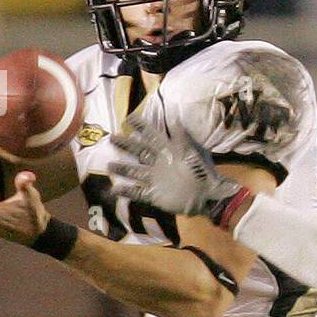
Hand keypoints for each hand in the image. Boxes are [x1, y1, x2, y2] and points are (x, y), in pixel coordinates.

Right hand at [107, 117, 242, 217]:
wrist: (208, 197)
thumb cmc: (203, 172)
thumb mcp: (194, 153)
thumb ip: (183, 138)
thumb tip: (175, 119)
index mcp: (168, 151)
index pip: (152, 136)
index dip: (141, 126)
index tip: (129, 118)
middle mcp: (159, 163)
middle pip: (139, 152)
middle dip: (125, 145)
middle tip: (112, 138)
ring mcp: (155, 180)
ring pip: (134, 172)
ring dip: (122, 169)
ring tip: (109, 165)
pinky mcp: (154, 195)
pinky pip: (137, 193)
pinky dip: (126, 192)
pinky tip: (114, 190)